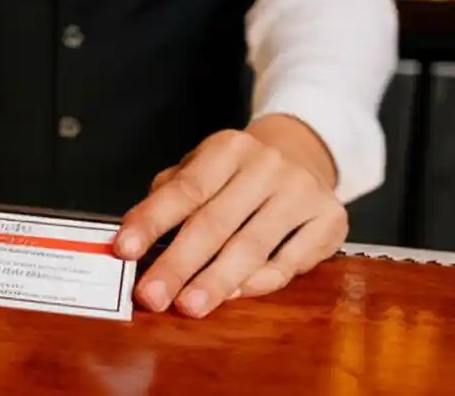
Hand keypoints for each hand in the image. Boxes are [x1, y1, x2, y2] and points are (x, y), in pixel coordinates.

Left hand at [114, 116, 347, 318]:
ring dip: (216, 281)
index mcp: (227, 148)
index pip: (184, 189)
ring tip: (188, 306)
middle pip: (215, 222)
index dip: (151, 221)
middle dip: (178, 264)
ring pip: (252, 246)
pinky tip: (232, 296)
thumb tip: (135, 237)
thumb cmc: (238, 171)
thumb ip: (170, 195)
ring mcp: (301, 192)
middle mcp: (267, 166)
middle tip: (151, 296)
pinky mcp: (330, 219)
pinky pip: (288, 263)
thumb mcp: (202, 166)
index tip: (124, 250)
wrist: (303, 153)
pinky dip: (257, 283)